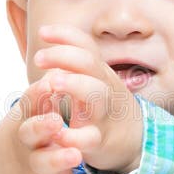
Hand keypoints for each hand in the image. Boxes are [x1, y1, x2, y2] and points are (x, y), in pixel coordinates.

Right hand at [0, 71, 107, 173]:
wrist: (4, 170)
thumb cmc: (26, 131)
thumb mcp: (26, 111)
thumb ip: (41, 93)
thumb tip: (58, 64)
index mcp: (26, 118)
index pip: (30, 101)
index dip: (40, 93)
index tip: (52, 82)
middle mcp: (29, 143)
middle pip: (31, 132)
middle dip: (42, 126)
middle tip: (55, 121)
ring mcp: (40, 165)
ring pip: (47, 164)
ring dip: (59, 159)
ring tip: (74, 156)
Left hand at [32, 23, 142, 173]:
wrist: (135, 141)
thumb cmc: (104, 106)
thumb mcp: (94, 80)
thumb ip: (74, 61)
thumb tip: (45, 33)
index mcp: (99, 73)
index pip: (86, 46)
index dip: (66, 35)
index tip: (42, 32)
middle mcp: (104, 88)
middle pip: (89, 63)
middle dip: (63, 56)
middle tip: (38, 58)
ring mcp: (103, 114)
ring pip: (96, 94)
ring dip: (74, 84)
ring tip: (52, 82)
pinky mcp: (99, 141)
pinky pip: (89, 138)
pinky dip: (73, 136)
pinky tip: (56, 133)